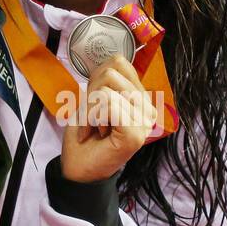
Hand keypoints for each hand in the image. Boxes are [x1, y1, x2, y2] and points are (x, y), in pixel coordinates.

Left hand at [60, 54, 158, 183]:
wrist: (78, 166)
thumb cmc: (85, 132)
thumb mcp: (93, 97)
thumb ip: (108, 78)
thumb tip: (116, 58)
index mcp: (140, 97)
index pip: (119, 62)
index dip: (96, 78)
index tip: (95, 103)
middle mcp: (148, 107)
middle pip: (111, 73)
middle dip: (91, 94)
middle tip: (93, 118)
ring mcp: (144, 121)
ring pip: (107, 89)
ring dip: (90, 108)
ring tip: (94, 126)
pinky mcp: (135, 133)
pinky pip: (107, 104)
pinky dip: (91, 116)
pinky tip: (94, 132)